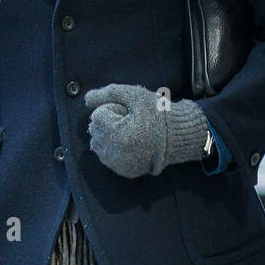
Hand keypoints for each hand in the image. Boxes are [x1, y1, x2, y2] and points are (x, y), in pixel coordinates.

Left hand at [84, 83, 208, 177]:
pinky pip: (106, 157)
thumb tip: (86, 99)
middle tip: (130, 122)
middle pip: (95, 130)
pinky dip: (112, 149)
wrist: (178, 136)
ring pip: (97, 144)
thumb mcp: (134, 95)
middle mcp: (116, 153)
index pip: (97, 115)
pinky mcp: (123, 171)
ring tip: (129, 132)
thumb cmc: (157, 113)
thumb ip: (108, 93)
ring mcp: (119, 164)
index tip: (129, 113)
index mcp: (118, 134)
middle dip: (108, 122)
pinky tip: (128, 143)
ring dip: (107, 135)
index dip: (112, 109)